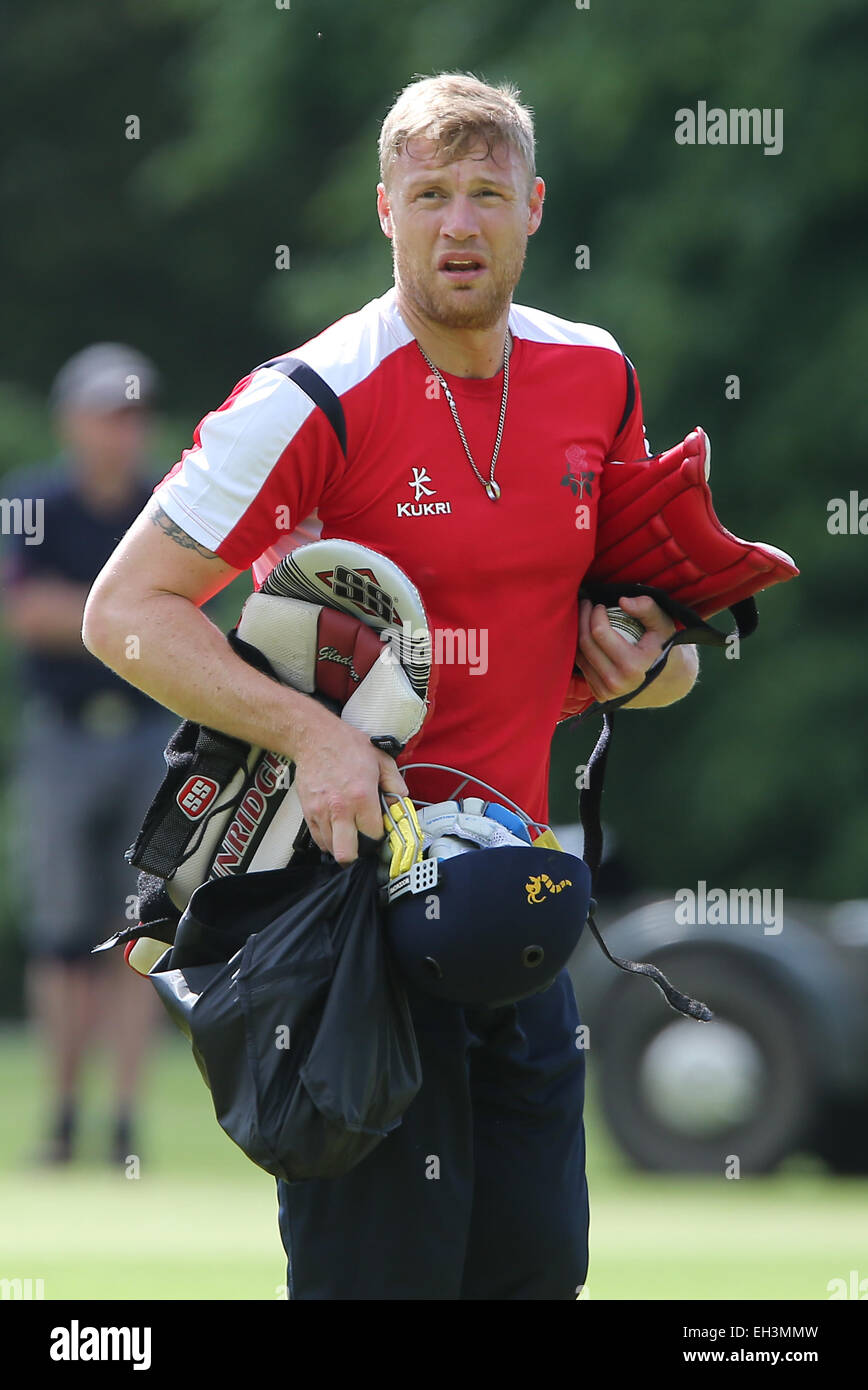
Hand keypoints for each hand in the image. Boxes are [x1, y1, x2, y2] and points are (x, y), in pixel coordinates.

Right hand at [290, 709, 408, 863]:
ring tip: (350, 834)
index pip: (373, 834)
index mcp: (362, 796)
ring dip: (342, 846)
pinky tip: (337, 829)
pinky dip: (328, 839)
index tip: (380, 832)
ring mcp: (320, 812)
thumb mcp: (380, 759)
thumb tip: (400, 801)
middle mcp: (340, 808)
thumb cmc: (346, 745)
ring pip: (331, 849)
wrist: (314, 737)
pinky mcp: (307, 812)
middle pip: (346, 853)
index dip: (379, 837)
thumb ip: (394, 783)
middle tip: (364, 845)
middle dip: (358, 855)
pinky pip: (318, 839)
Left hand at [576, 595, 675, 703]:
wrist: (668, 682)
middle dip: (582, 619)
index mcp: (632, 666)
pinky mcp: (600, 695)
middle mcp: (616, 683)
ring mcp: (606, 692)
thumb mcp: (663, 625)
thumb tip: (621, 601)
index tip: (598, 604)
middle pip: (586, 644)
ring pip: (580, 656)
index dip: (594, 614)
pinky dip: (583, 650)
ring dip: (580, 633)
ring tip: (587, 619)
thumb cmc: (665, 647)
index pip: (599, 633)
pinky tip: (591, 638)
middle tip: (586, 605)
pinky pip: (582, 667)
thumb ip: (647, 608)